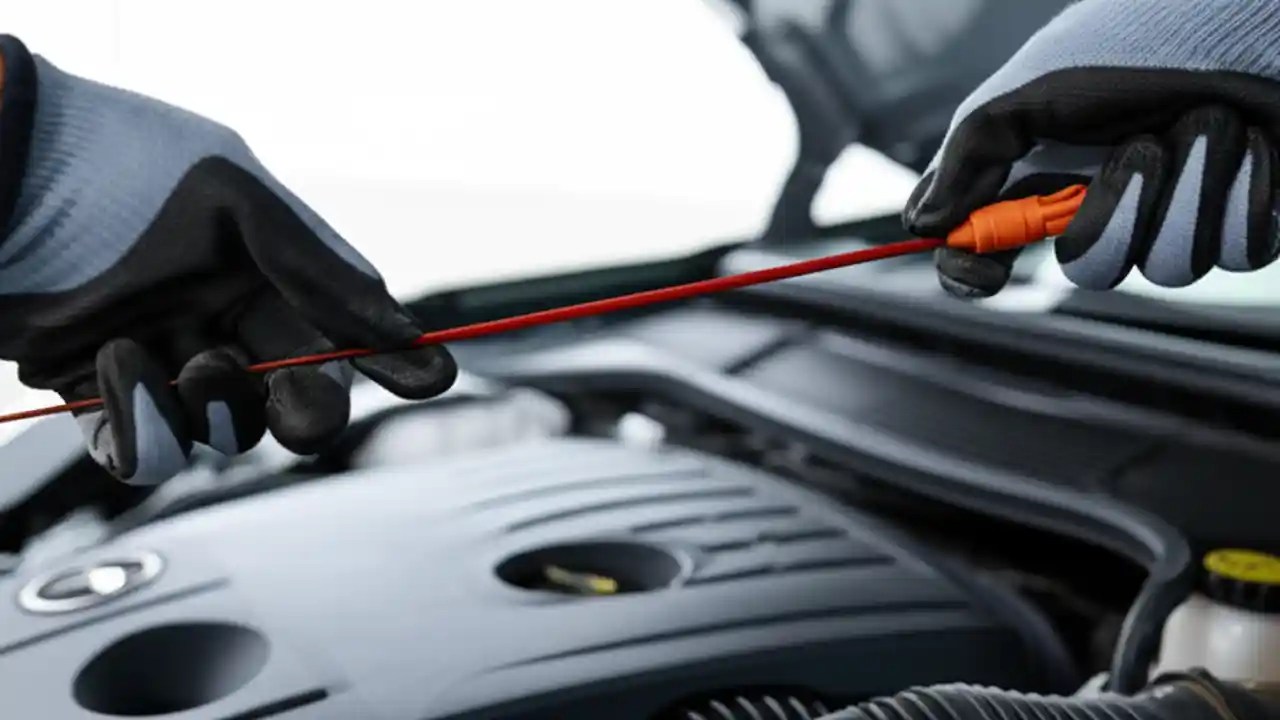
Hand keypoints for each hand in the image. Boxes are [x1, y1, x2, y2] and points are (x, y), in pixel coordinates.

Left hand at [0, 37, 456, 483]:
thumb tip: (403, 333)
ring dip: (205, 399)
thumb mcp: (237, 207)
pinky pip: (148, 457)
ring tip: (163, 349)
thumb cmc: (130, 187)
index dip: (401, 366)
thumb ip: (320, 270)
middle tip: (298, 398)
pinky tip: (119, 360)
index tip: (431, 374)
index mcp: (283, 298)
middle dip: (311, 412)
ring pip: (227, 436)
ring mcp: (180, 384)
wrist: (22, 195)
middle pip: (309, 413)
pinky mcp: (116, 414)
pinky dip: (138, 417)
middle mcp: (243, 346)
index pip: (361, 344)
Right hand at [904, 0, 1279, 297]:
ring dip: (1187, 188)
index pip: (986, 253)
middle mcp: (1102, 212)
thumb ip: (968, 156)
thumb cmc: (1128, 47)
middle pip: (1086, 269)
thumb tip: (922, 225)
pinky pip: (1237, 250)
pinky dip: (1242, 188)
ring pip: (1166, 266)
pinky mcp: (1236, 228)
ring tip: (1202, 123)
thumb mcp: (1027, 92)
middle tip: (1138, 149)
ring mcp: (1172, 225)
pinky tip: (1249, 142)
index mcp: (1041, 182)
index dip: (974, 273)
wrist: (1237, 26)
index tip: (984, 272)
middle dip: (1116, 212)